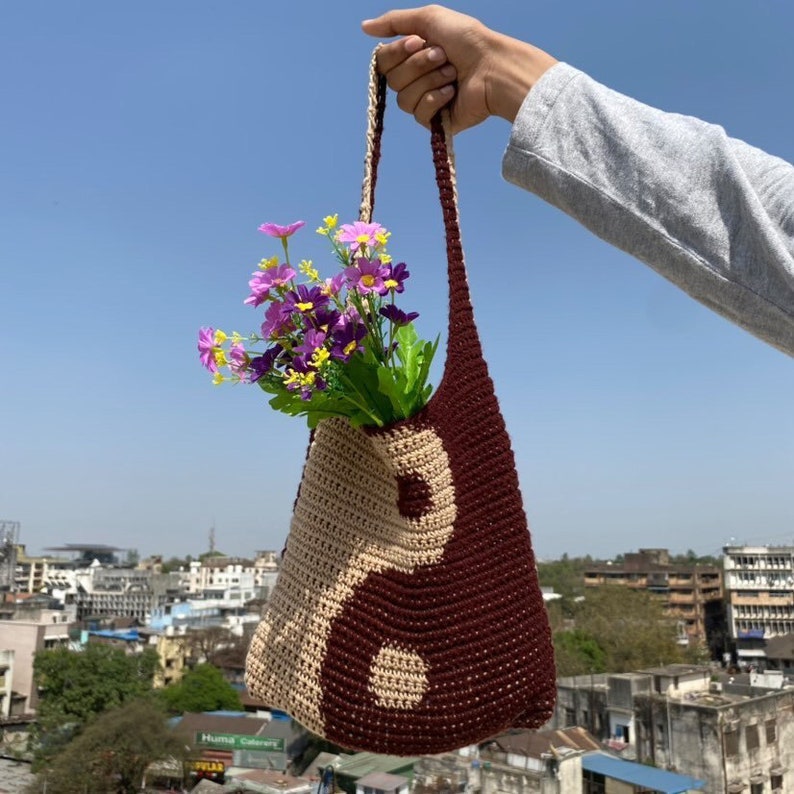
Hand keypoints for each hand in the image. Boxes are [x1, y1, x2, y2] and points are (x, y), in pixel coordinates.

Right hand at [362, 5, 557, 133]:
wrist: (493, 66)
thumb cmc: (467, 40)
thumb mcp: (428, 19)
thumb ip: (394, 22)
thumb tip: (363, 27)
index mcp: (412, 57)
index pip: (383, 62)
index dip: (397, 53)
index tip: (418, 41)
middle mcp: (416, 80)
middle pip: (392, 81)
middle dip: (418, 65)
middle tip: (442, 56)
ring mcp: (426, 102)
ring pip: (404, 99)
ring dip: (429, 81)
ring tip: (452, 74)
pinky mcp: (436, 122)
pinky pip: (419, 114)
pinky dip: (436, 99)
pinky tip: (452, 92)